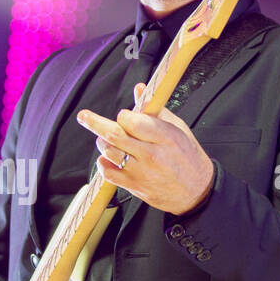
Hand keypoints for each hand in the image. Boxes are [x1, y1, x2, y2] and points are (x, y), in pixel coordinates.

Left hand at [77, 83, 214, 215]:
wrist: (196, 191)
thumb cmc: (187, 156)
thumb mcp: (178, 129)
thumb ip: (155, 110)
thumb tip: (139, 89)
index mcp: (165, 136)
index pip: (132, 121)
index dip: (124, 116)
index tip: (124, 116)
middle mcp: (152, 154)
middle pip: (115, 135)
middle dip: (95, 123)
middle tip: (83, 116)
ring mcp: (142, 172)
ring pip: (109, 152)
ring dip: (103, 143)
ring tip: (106, 139)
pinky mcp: (135, 186)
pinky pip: (108, 173)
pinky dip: (103, 163)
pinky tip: (108, 158)